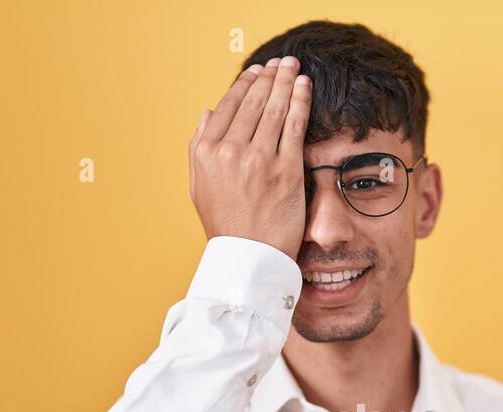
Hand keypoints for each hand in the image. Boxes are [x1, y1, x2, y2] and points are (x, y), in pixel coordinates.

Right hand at [188, 56, 310, 261]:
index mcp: (206, 153)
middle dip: (268, 76)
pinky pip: (294, 125)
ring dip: (285, 81)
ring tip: (292, 66)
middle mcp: (230, 151)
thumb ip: (199, 147)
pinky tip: (304, 86)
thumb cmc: (225, 225)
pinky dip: (300, 100)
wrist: (248, 258)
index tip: (255, 73)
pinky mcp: (286, 170)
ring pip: (274, 108)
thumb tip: (208, 113)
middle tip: (280, 62)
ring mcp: (259, 159)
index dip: (243, 85)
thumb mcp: (198, 186)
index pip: (227, 107)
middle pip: (252, 102)